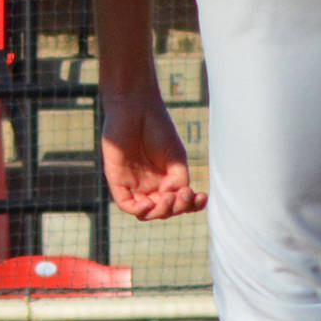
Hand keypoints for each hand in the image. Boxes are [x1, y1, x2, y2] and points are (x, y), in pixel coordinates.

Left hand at [100, 88, 205, 221]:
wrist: (135, 108)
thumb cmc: (157, 128)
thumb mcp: (176, 157)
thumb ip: (178, 179)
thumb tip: (174, 197)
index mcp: (165, 180)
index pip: (178, 203)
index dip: (191, 206)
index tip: (202, 196)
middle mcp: (149, 186)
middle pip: (163, 211)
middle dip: (177, 208)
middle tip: (184, 193)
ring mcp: (133, 185)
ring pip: (146, 212)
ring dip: (160, 211)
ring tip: (169, 198)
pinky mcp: (117, 181)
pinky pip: (126, 205)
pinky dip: (139, 209)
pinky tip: (150, 202)